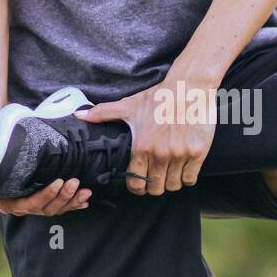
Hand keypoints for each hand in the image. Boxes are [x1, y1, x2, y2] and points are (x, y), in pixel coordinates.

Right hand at [0, 150, 89, 215]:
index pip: (30, 205)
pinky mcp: (44, 196)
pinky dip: (74, 203)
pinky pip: (61, 204)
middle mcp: (23, 207)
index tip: (58, 181)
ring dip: (72, 200)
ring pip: (57, 208)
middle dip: (63, 197)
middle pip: (47, 208)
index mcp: (9, 204)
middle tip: (75, 181)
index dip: (46, 196)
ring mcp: (35, 203)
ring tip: (86, 191)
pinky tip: (86, 200)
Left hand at [77, 76, 216, 195]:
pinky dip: (187, 177)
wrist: (189, 86)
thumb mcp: (129, 105)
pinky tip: (184, 168)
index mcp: (141, 147)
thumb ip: (103, 113)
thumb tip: (78, 115)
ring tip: (170, 173)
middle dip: (154, 187)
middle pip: (155, 189)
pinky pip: (190, 179)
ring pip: (173, 186)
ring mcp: (180, 155)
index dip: (137, 187)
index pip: (135, 184)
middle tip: (156, 179)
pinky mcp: (197, 153)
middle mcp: (160, 155)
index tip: (140, 184)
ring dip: (171, 183)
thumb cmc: (158, 96)